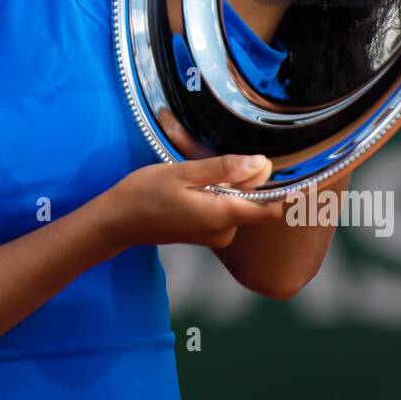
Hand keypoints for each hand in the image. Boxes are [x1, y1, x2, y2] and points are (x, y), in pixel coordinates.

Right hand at [100, 153, 281, 249]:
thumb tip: (262, 164)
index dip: (281, 188)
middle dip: (245, 180)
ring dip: (227, 186)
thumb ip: (225, 169)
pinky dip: (217, 195)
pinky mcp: (207, 234)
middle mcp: (224, 231)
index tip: (275, 165)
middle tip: (214, 163)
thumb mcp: (184, 172)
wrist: (119, 221)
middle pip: (254, 202)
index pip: (271, 209)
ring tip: (196, 176)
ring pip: (238, 205)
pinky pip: (225, 211)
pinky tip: (194, 187)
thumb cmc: (146, 193)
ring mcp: (215, 236)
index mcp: (221, 216)